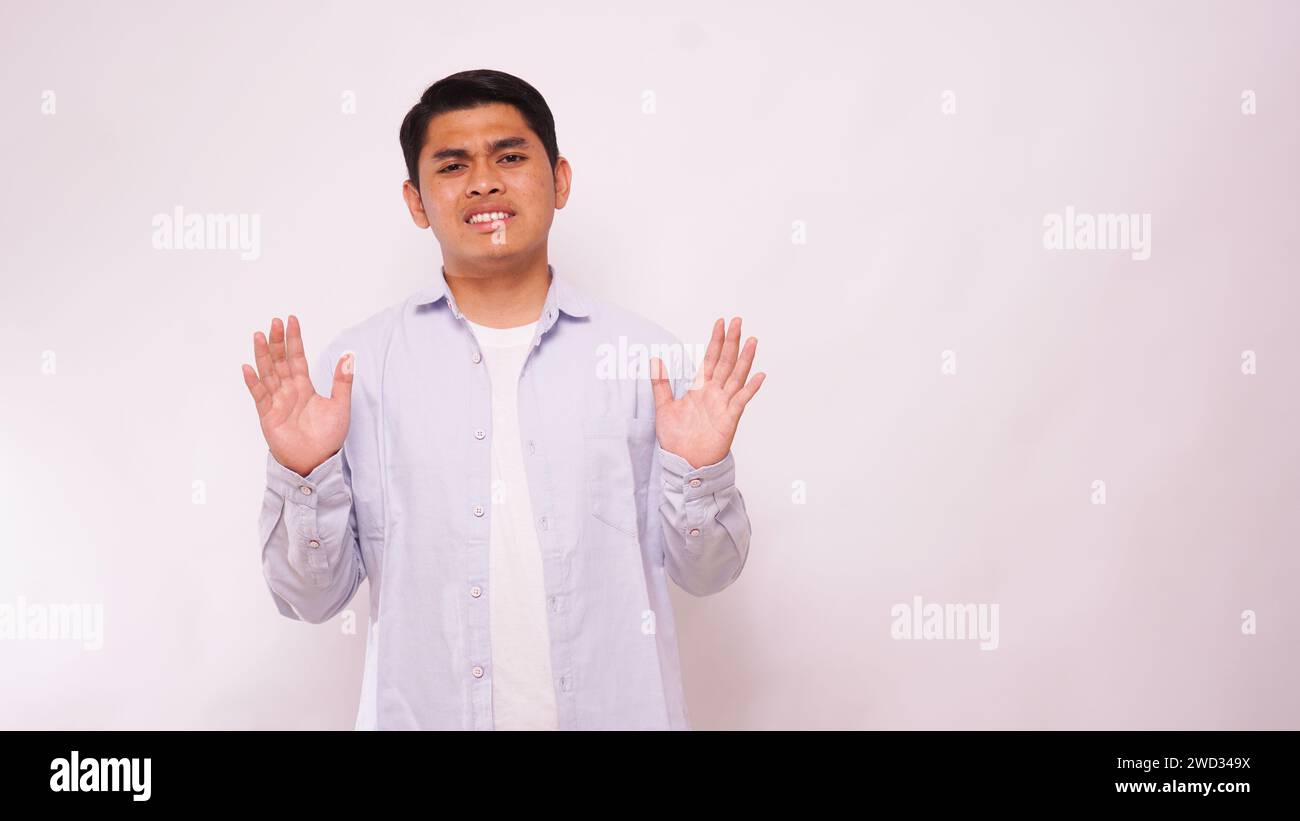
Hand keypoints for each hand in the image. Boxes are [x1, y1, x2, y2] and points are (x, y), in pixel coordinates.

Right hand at [241, 315, 353, 476]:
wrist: (317, 462)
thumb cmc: (328, 437)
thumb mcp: (340, 405)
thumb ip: (342, 381)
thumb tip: (349, 356)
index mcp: (304, 386)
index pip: (297, 357)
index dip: (294, 339)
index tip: (291, 320)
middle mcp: (288, 391)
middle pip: (280, 361)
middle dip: (277, 341)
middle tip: (274, 322)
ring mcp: (276, 401)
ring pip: (268, 373)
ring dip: (263, 355)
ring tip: (259, 336)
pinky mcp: (268, 415)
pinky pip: (260, 395)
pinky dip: (253, 382)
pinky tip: (248, 367)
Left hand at [649, 317, 765, 468]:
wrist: (684, 463)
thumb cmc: (677, 439)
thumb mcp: (663, 407)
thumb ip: (660, 384)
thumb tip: (654, 361)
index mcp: (701, 388)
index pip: (711, 358)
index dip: (716, 341)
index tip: (720, 323)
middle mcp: (715, 393)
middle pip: (726, 362)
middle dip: (731, 341)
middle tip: (738, 321)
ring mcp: (724, 404)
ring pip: (737, 376)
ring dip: (745, 359)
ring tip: (752, 341)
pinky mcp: (729, 418)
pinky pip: (741, 400)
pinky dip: (750, 388)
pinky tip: (759, 375)